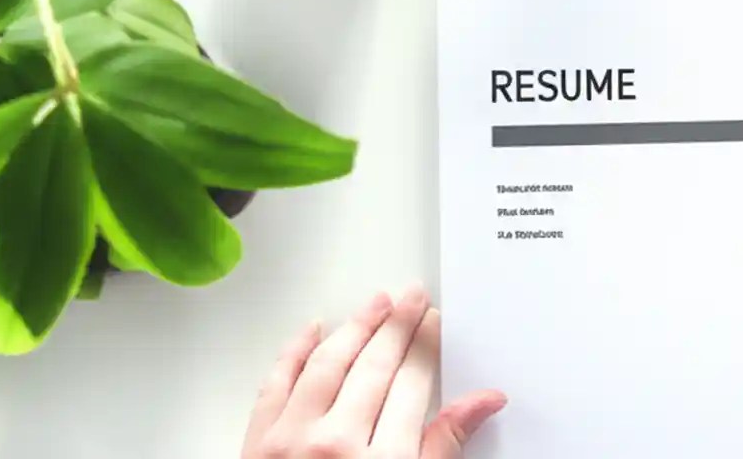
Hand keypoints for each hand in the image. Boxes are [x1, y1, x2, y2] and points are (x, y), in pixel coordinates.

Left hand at [242, 288, 505, 458]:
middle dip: (397, 325)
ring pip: (328, 363)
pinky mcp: (256, 443)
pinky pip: (276, 382)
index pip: (413, 383)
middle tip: (413, 298)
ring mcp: (290, 441)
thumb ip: (444, 445)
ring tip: (375, 302)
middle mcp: (334, 444)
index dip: (425, 347)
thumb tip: (486, 400)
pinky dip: (295, 351)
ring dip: (354, 326)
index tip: (433, 323)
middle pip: (375, 365)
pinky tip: (312, 330)